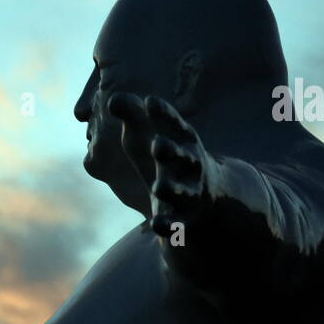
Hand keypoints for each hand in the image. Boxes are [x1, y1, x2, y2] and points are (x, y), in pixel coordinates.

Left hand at [109, 93, 214, 239]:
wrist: (209, 201)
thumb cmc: (171, 162)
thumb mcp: (150, 140)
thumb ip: (134, 119)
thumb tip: (114, 98)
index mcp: (184, 143)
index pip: (175, 125)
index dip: (163, 114)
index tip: (150, 102)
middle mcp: (191, 166)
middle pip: (183, 157)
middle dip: (171, 152)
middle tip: (157, 145)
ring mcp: (190, 194)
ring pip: (182, 192)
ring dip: (171, 189)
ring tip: (159, 187)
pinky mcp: (185, 220)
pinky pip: (177, 224)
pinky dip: (168, 225)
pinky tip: (157, 225)